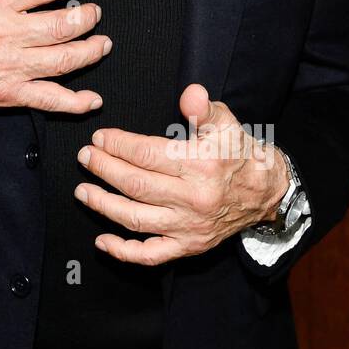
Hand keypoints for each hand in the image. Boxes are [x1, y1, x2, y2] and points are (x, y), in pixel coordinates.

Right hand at [0, 0, 109, 128]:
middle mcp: (6, 33)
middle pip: (63, 25)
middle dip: (87, 18)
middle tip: (94, 13)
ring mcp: (10, 66)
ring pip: (64, 60)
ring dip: (90, 51)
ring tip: (101, 43)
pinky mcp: (8, 93)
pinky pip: (49, 100)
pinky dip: (75, 102)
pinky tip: (92, 98)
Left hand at [72, 83, 287, 265]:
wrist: (265, 192)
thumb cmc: (239, 155)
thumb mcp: (226, 123)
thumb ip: (204, 108)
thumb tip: (189, 93)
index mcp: (201, 165)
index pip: (147, 154)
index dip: (118, 145)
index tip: (100, 138)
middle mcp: (193, 199)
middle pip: (136, 185)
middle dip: (104, 169)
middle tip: (85, 157)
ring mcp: (189, 226)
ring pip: (136, 219)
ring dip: (103, 205)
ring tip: (83, 191)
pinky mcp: (188, 246)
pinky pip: (151, 255)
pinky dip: (123, 252)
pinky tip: (103, 241)